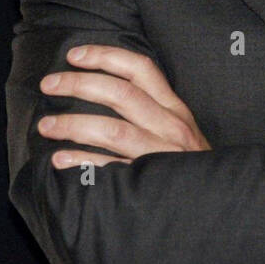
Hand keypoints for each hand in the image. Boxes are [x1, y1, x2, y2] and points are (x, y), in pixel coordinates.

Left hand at [37, 45, 210, 169]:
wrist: (218, 208)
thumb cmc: (187, 165)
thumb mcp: (178, 130)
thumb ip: (150, 109)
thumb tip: (99, 87)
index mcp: (174, 108)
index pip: (140, 69)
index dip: (105, 56)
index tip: (74, 55)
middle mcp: (171, 127)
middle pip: (120, 94)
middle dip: (78, 85)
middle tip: (48, 84)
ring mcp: (162, 155)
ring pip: (113, 130)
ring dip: (72, 125)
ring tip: (45, 125)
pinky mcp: (153, 184)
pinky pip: (111, 169)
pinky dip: (83, 162)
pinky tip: (60, 160)